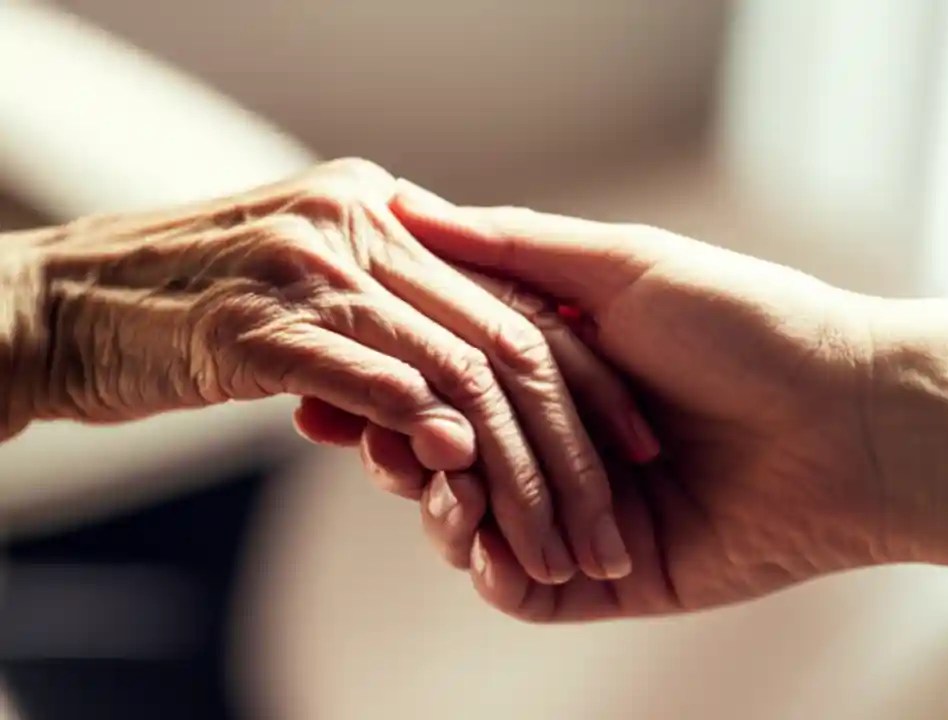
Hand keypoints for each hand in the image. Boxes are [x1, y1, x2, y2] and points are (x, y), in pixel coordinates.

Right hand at [2, 159, 655, 583]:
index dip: (587, 384)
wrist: (42, 304)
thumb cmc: (175, 301)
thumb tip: (460, 391)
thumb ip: (389, 315)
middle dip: (568, 446)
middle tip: (605, 529)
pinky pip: (359, 372)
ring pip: (453, 370)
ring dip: (511, 470)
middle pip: (505, 343)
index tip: (636, 453)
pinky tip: (459, 477)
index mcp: (389, 214)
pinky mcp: (256, 321)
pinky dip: (416, 420)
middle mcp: (365, 226)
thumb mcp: (306, 294)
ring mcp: (311, 268)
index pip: (517, 308)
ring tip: (552, 543)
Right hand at [392, 185, 885, 619]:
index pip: (452, 379)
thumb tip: (408, 209)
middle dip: (403, 447)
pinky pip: (524, 589)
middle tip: (369, 439)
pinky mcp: (612, 577)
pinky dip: (486, 568)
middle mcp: (571, 439)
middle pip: (455, 454)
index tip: (333, 383)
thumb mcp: (624, 265)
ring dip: (439, 506)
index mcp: (568, 367)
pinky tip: (475, 540)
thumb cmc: (749, 325)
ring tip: (430, 482)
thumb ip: (512, 249)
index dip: (392, 382)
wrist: (848, 419)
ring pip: (480, 522)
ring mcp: (588, 511)